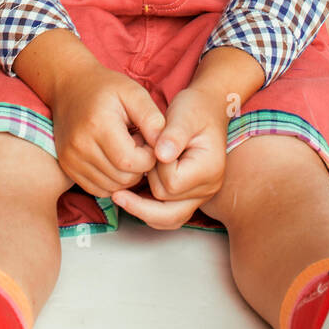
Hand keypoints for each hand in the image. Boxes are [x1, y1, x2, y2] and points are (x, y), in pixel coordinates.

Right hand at [49, 64, 165, 198]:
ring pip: (112, 187)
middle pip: (122, 178)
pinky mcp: (68, 167)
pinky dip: (112, 181)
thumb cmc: (106, 87)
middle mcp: (80, 146)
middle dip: (139, 166)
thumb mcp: (134, 92)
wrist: (70, 86)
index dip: (149, 157)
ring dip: (126, 174)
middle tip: (138, 143)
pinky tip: (114, 159)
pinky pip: (98, 189)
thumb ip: (152, 119)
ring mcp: (71, 159)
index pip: (131, 161)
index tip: (148, 139)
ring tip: (126, 149)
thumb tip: (164, 149)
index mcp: (98, 125)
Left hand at [112, 85, 226, 230]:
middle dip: (144, 196)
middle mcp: (207, 188)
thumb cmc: (195, 110)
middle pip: (168, 211)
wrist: (206, 110)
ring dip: (143, 208)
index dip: (155, 168)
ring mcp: (199, 196)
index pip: (172, 183)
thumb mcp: (184, 114)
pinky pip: (167, 216)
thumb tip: (161, 155)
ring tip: (119, 195)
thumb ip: (173, 134)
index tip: (149, 150)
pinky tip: (132, 198)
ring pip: (167, 219)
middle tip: (120, 186)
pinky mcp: (189, 197)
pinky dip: (149, 209)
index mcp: (209, 169)